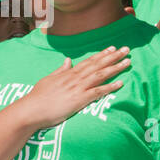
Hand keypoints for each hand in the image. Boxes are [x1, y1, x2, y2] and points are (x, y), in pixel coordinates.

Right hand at [16, 47, 130, 130]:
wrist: (31, 110)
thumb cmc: (37, 97)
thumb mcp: (48, 80)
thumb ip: (60, 70)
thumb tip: (68, 61)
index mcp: (67, 73)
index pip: (88, 61)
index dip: (101, 55)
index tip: (112, 48)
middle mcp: (74, 78)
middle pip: (97, 65)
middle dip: (113, 56)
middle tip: (126, 49)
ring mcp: (77, 88)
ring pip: (100, 75)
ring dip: (115, 68)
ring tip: (128, 62)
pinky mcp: (79, 100)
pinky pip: (98, 92)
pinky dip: (110, 87)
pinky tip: (121, 83)